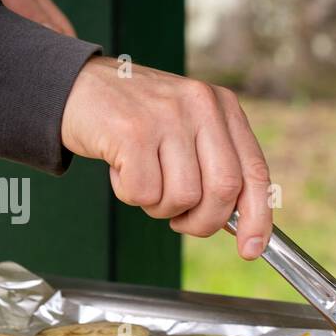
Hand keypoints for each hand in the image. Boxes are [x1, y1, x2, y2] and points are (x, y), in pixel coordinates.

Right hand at [60, 57, 272, 259]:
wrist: (77, 87)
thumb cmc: (133, 117)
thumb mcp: (185, 127)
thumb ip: (214, 163)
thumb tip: (240, 222)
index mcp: (222, 106)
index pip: (254, 171)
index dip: (258, 217)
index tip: (250, 249)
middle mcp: (201, 105)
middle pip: (223, 190)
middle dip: (202, 221)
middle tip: (179, 220)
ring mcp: (167, 116)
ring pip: (182, 197)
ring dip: (159, 206)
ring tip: (142, 179)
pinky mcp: (133, 131)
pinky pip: (144, 193)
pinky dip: (129, 194)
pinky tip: (121, 169)